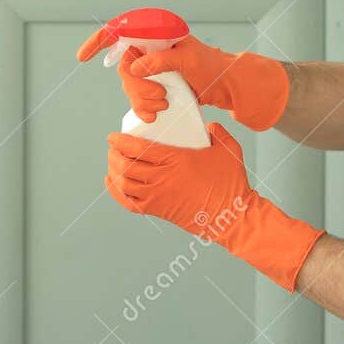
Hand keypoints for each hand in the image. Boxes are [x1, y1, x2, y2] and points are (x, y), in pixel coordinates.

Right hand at [77, 30, 289, 131]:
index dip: (98, 42)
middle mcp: (149, 50)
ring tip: (164, 105)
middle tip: (160, 97)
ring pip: (129, 86)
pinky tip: (155, 116)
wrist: (227, 87)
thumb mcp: (189, 60)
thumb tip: (135, 67)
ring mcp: (151, 70)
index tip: (83, 57)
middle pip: (123, 67)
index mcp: (156, 36)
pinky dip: (144, 109)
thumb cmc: (212, 67)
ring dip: (143, 100)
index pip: (120, 32)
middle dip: (137, 87)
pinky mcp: (154, 88)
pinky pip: (137, 100)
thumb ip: (161, 61)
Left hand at [105, 122, 323, 290]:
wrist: (231, 217)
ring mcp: (158, 197)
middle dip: (114, 155)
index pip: (138, 149)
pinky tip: (114, 183)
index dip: (121, 142)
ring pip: (124, 184)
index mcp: (176, 160)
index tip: (113, 136)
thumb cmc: (231, 183)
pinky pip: (129, 204)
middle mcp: (162, 179)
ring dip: (114, 172)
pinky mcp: (159, 211)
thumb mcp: (228, 149)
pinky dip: (117, 193)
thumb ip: (217, 132)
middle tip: (113, 148)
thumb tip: (207, 126)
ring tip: (113, 163)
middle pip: (126, 166)